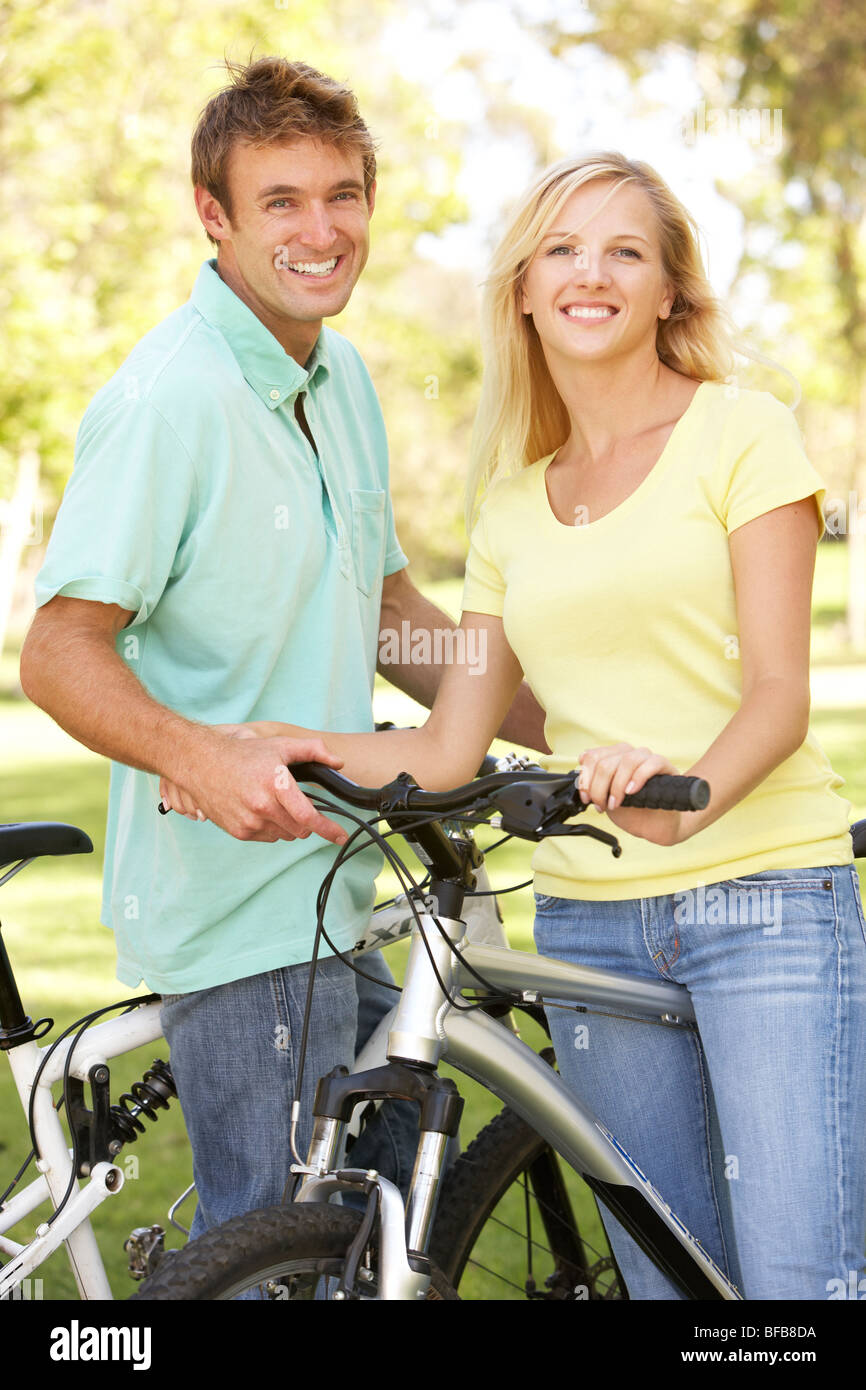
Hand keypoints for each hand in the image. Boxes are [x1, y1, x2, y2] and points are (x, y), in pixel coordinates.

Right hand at [159, 728, 349, 845]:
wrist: (202, 764)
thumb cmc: (243, 754)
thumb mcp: (280, 745)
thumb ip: (313, 750)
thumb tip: (338, 762)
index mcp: (276, 785)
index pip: (309, 816)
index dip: (328, 829)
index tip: (340, 836)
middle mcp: (262, 807)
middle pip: (300, 829)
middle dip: (306, 821)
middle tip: (296, 804)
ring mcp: (249, 822)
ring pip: (285, 835)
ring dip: (287, 824)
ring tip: (272, 803)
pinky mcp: (239, 832)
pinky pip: (267, 837)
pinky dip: (271, 828)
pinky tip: (259, 810)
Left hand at [577, 743, 685, 846]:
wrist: (656, 824)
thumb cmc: (632, 810)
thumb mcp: (606, 798)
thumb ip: (594, 787)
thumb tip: (580, 784)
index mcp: (611, 757)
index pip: (592, 756)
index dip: (586, 779)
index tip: (586, 798)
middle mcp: (627, 753)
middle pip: (606, 762)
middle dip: (599, 788)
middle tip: (602, 806)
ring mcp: (646, 757)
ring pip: (626, 760)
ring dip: (617, 786)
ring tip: (615, 803)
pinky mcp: (664, 765)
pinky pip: (651, 763)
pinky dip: (638, 777)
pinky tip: (631, 791)